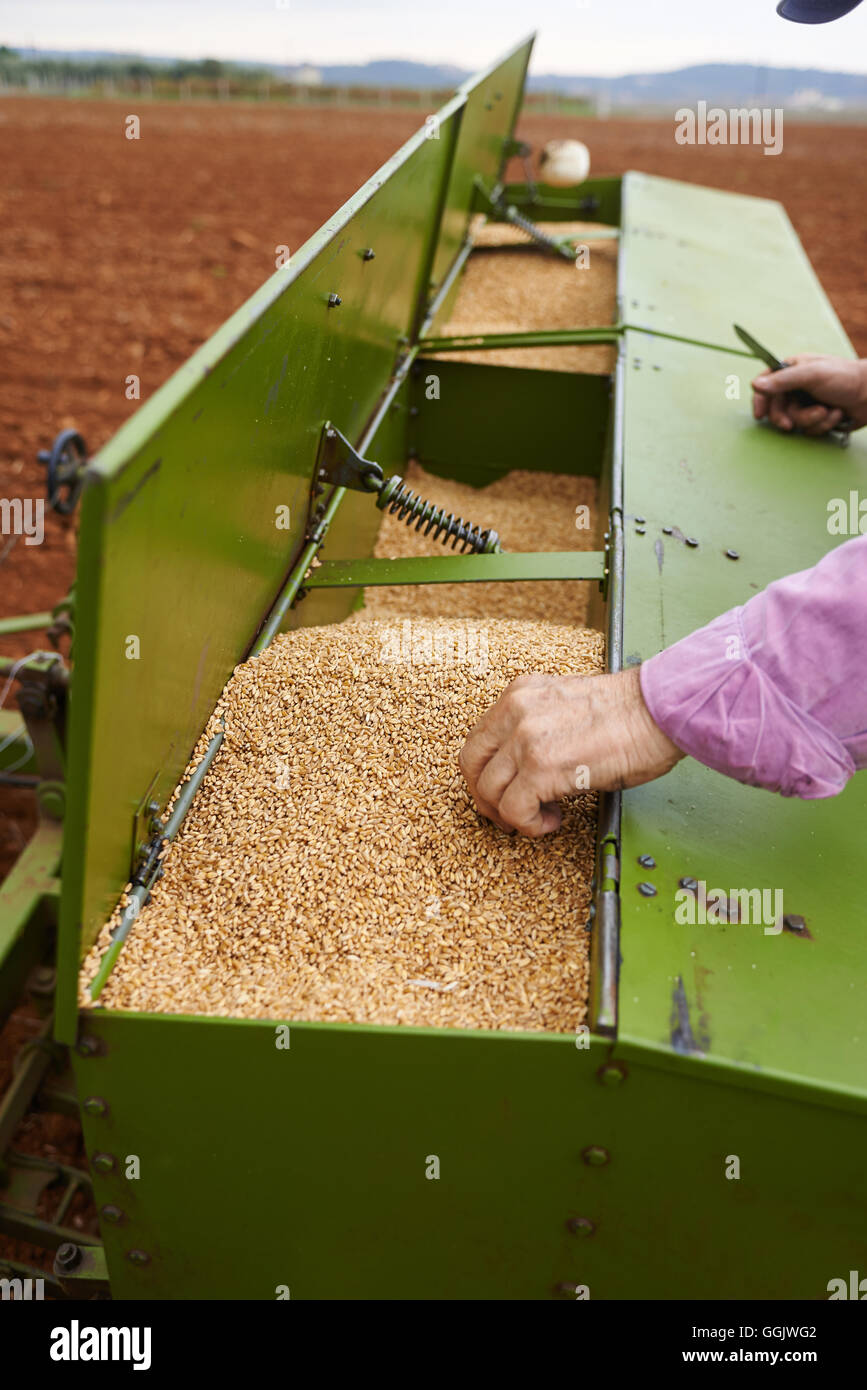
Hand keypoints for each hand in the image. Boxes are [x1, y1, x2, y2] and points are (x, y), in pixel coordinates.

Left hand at [459, 666, 683, 837]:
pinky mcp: (542, 767)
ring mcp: (526, 739)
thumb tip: (522, 768)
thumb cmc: (628, 714)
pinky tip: (555, 820)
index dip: (482, 774)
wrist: (658, 711)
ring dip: (512, 814)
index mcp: (519, 694)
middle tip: (509, 814)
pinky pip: (514, 809)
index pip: (477, 740)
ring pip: (489, 791)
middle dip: (485, 797)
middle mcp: (516, 711)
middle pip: (472, 765)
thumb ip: (535, 727)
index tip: (500, 792)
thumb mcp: (565, 705)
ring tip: (543, 816)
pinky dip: (530, 825)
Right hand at [751, 354, 866, 435]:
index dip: (760, 400)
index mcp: (793, 370)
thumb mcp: (811, 374)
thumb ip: (782, 380)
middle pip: (777, 409)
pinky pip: (809, 429)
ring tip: (827, 411)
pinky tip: (836, 415)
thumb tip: (756, 384)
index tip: (760, 415)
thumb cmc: (845, 377)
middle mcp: (797, 387)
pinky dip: (823, 425)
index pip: (767, 384)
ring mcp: (807, 403)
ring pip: (795, 421)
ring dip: (812, 420)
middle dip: (789, 417)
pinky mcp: (817, 418)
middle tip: (791, 424)